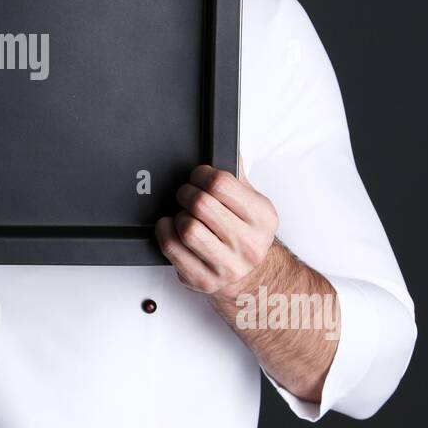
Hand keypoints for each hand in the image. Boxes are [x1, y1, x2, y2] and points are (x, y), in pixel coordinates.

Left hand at [155, 161, 278, 297]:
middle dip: (186, 193)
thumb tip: (228, 147)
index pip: (222, 184)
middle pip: (201, 204)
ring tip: (184, 214)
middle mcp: (248, 244)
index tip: (198, 175)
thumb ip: (238, 177)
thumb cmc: (245, 235)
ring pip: (187, 228)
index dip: (202, 174)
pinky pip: (172, 248)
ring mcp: (226, 266)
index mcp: (262, 218)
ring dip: (179, 215)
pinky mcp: (204, 279)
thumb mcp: (252, 204)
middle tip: (186, 193)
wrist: (252, 278)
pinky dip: (165, 232)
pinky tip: (171, 227)